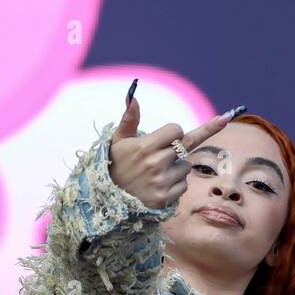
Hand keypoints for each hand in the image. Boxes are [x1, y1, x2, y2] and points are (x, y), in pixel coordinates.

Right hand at [108, 92, 236, 209]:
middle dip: (176, 148)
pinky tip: (160, 186)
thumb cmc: (116, 164)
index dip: (174, 132)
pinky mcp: (164, 198)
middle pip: (185, 146)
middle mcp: (155, 163)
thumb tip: (132, 96)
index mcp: (145, 146)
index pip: (177, 130)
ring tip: (158, 173)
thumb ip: (129, 118)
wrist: (108, 198)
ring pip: (186, 167)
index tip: (166, 138)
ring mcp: (160, 182)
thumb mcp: (119, 140)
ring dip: (177, 168)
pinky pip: (184, 185)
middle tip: (162, 156)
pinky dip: (176, 185)